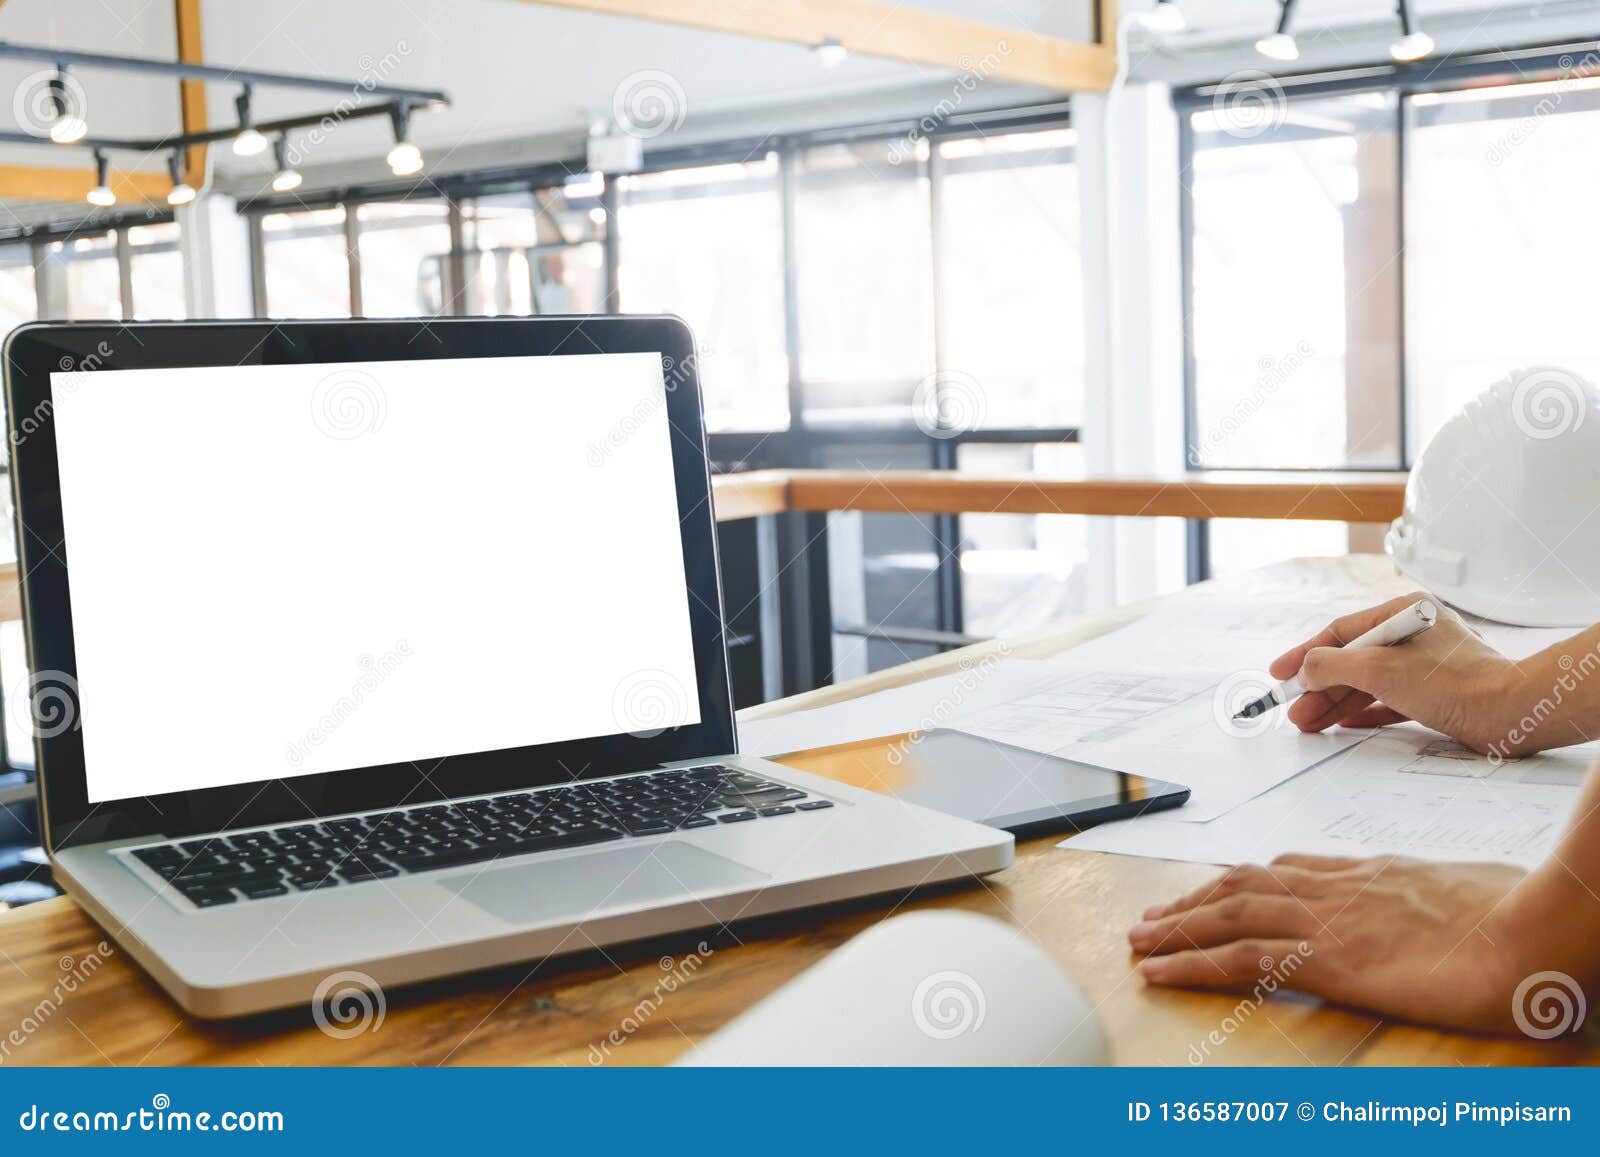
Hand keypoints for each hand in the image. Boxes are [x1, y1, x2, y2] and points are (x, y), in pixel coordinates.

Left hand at [1128, 854, 1592, 1034]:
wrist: (1533, 931)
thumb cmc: (1522, 916)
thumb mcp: (1476, 892)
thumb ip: (1443, 896)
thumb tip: (1452, 905)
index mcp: (1375, 872)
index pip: (1292, 869)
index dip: (1246, 879)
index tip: (1218, 888)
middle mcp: (1341, 887)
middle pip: (1246, 883)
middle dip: (1196, 899)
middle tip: (1156, 914)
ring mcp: (1329, 919)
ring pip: (1229, 913)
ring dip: (1178, 927)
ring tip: (1140, 939)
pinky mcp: (1325, 958)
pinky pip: (1239, 957)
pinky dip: (1191, 962)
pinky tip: (1161, 969)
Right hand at [1272, 591, 1520, 752]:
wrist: (1510, 713)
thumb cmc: (1455, 683)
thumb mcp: (1379, 669)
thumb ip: (1333, 665)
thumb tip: (1305, 668)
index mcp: (1404, 613)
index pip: (1341, 632)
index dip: (1306, 654)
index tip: (1281, 673)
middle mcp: (1414, 635)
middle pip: (1352, 660)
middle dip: (1320, 687)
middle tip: (1294, 710)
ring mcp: (1426, 666)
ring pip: (1368, 683)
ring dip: (1337, 703)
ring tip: (1309, 723)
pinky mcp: (1436, 694)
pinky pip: (1389, 700)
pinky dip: (1364, 711)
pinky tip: (1344, 723)